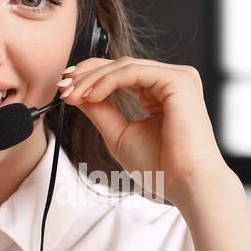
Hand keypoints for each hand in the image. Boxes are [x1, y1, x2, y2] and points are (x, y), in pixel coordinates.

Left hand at [56, 57, 228, 204]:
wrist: (187, 184)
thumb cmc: (162, 168)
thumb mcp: (119, 135)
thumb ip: (100, 112)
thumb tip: (76, 94)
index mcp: (161, 94)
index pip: (121, 75)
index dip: (91, 77)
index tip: (66, 88)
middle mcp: (172, 82)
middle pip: (121, 66)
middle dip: (87, 75)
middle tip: (63, 86)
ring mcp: (178, 78)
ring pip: (125, 66)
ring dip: (93, 79)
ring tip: (73, 94)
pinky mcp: (179, 80)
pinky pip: (134, 72)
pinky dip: (108, 81)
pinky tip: (91, 94)